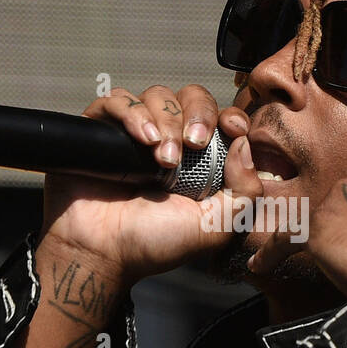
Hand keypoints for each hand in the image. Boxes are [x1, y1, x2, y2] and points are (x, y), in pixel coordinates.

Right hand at [39, 84, 256, 285]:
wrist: (102, 253)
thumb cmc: (154, 243)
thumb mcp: (215, 227)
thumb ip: (244, 191)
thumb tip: (245, 144)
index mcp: (199, 160)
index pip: (221, 118)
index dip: (230, 116)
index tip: (233, 128)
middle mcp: (169, 140)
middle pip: (191, 96)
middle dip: (198, 114)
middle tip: (193, 145)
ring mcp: (134, 132)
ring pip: (157, 95)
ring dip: (166, 120)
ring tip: (162, 158)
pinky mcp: (101, 128)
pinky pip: (117, 99)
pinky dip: (133, 112)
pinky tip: (142, 139)